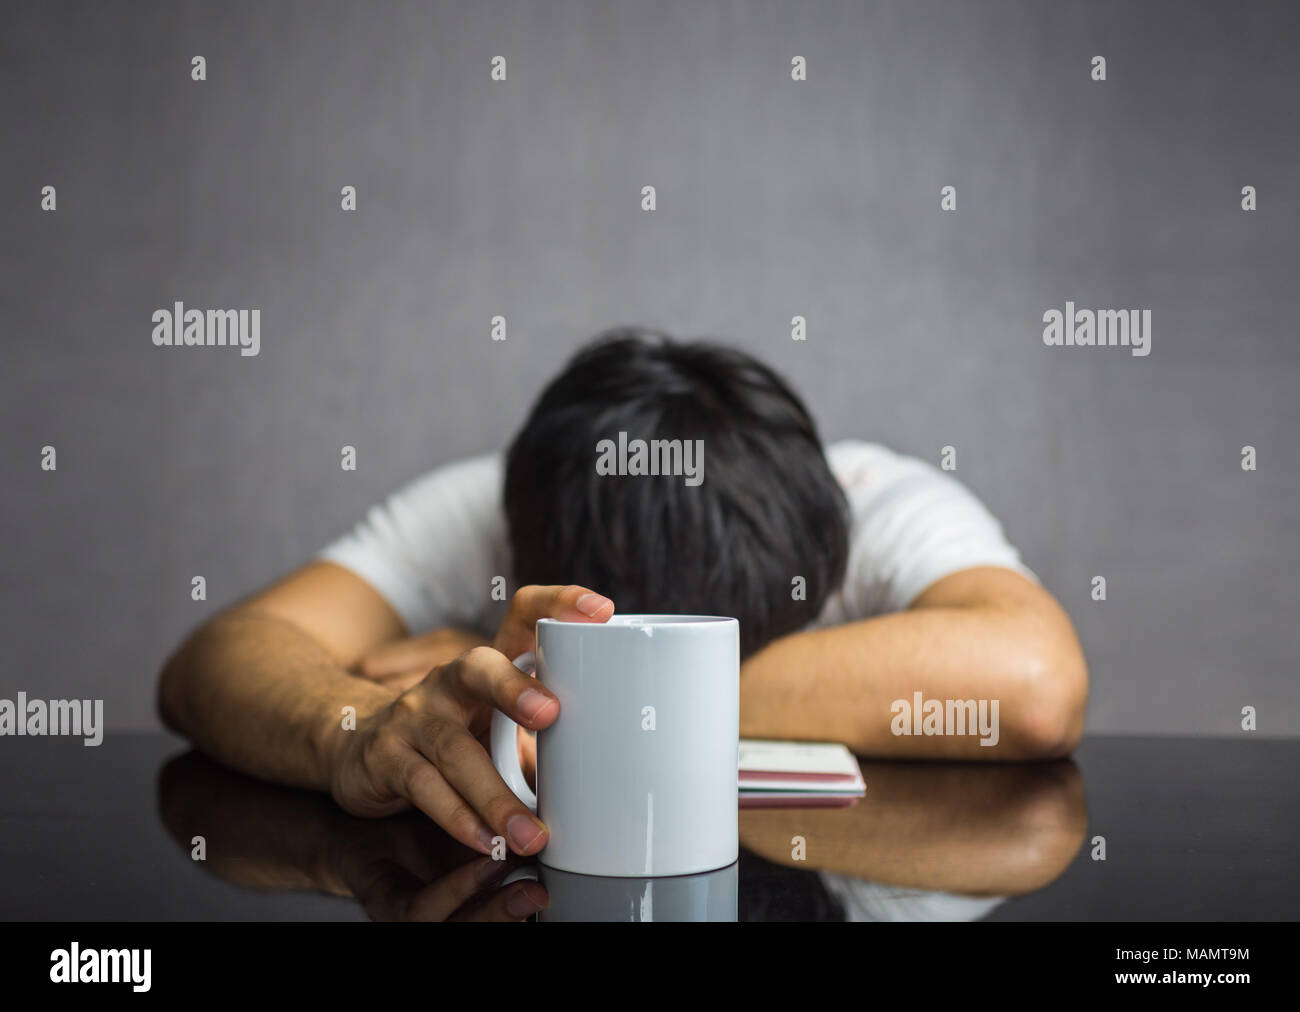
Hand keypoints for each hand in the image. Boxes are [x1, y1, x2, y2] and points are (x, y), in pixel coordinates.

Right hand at [328, 585, 613, 856]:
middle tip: (551, 714)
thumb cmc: (455, 737)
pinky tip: (486, 841)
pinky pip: (426, 788)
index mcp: (490, 666)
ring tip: (532, 835)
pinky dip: (460, 819)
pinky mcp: (388, 755)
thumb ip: (545, 732)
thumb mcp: (497, 722)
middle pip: (480, 669)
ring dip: (496, 796)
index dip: (560, 603)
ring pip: (456, 750)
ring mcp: (415, 715)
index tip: (601, 610)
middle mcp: (451, 680)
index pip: (524, 615)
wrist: (363, 752)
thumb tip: (619, 759)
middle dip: (513, 688)